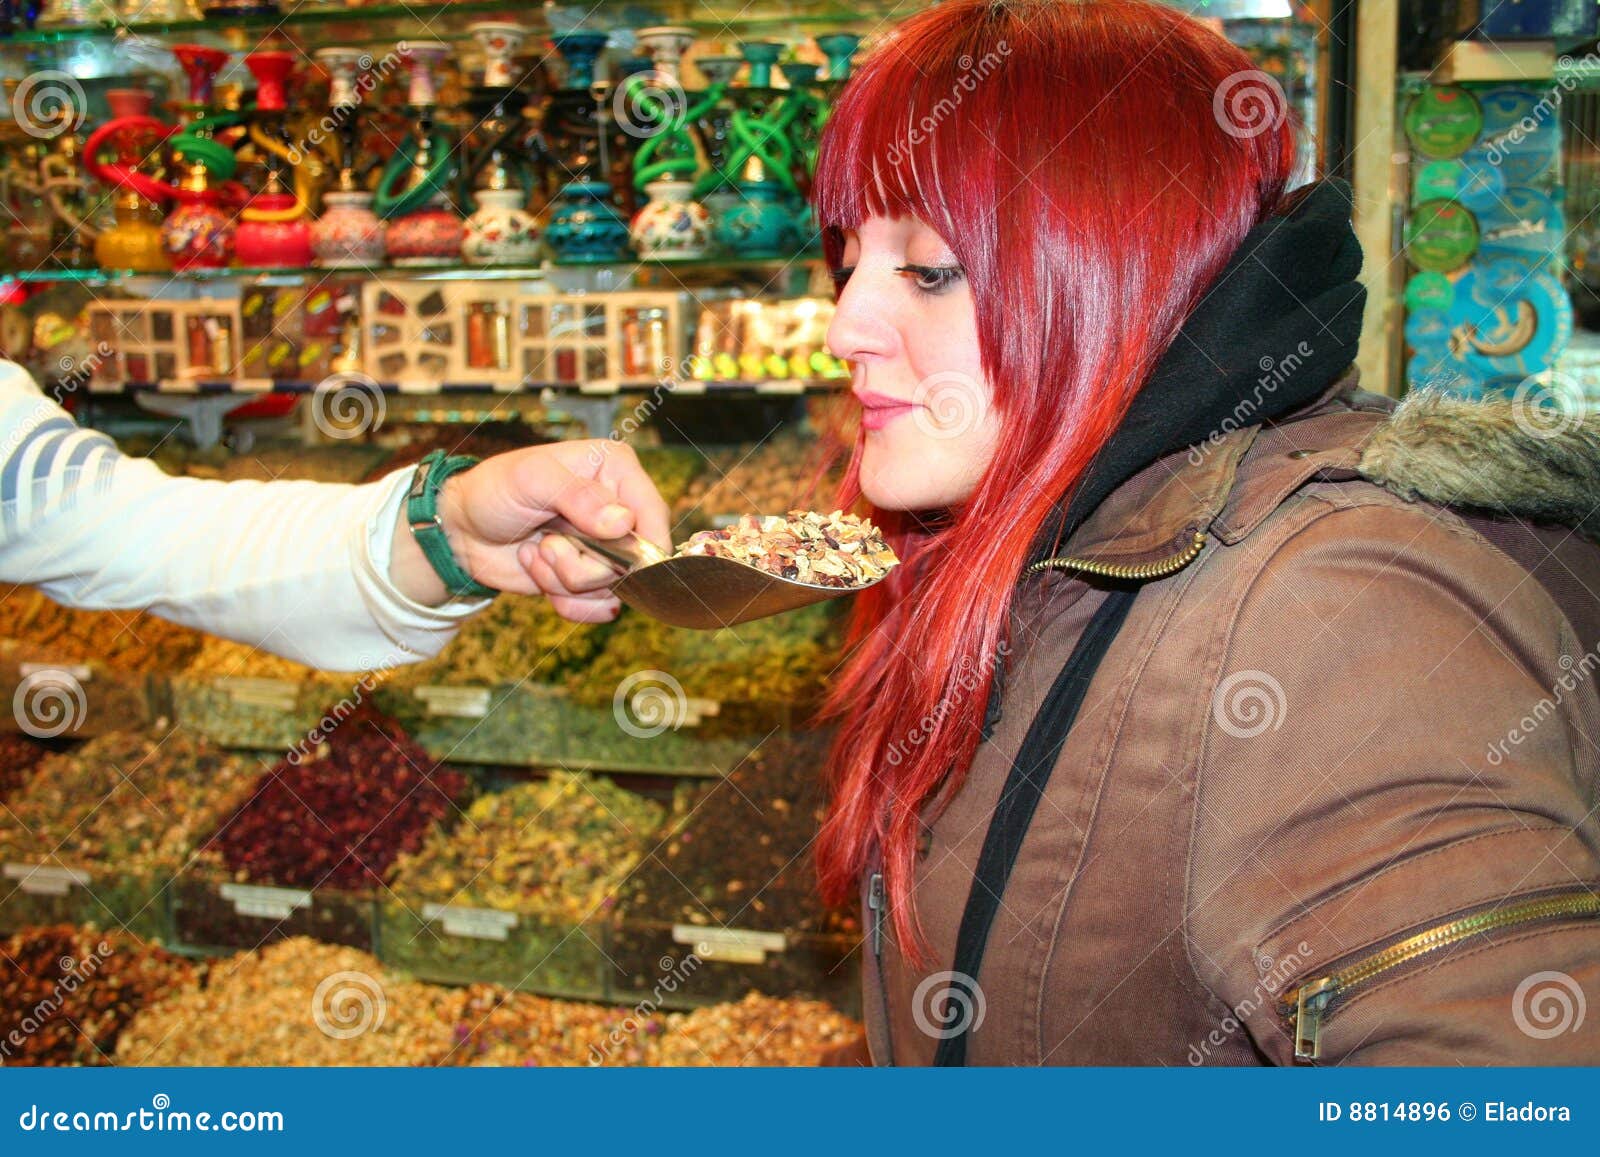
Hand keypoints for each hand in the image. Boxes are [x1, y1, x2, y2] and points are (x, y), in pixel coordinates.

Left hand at [389, 440, 671, 621]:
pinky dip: (565, 601)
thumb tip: (623, 523)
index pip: (653, 511)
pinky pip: (597, 608)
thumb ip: (579, 497)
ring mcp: (603, 548)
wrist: (461, 532)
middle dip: (585, 562)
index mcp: (615, 470)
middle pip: (634, 558)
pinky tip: (538, 573)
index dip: (640, 539)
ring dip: (565, 580)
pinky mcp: (588, 579)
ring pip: (611, 587)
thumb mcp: (531, 479)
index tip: (609, 548)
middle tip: (548, 543)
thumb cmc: (493, 491)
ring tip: (537, 552)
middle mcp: (616, 509)